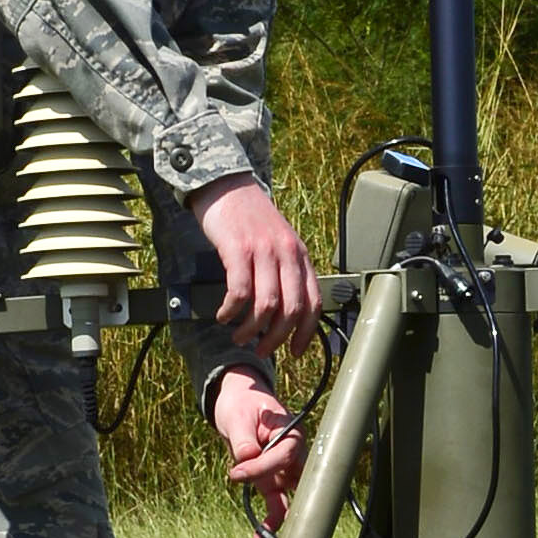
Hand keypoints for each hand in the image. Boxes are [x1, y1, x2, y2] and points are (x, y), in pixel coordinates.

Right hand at [190, 173, 321, 354]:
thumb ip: (286, 272)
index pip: (314, 303)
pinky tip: (223, 315)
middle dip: (276, 339)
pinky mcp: (238, 249)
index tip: (294, 352)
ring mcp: (263, 251)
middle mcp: (288, 254)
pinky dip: (231, 311)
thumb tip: (285, 315)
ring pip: (266, 306)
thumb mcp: (279, 243)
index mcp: (301, 256)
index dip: (307, 333)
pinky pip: (240, 291)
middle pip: (291, 310)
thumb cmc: (251, 220)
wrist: (228, 186)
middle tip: (261, 350)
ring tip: (239, 336)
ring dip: (251, 330)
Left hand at [209, 368, 306, 535]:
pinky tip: (260, 535)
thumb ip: (243, 439)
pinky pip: (276, 501)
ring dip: (280, 515)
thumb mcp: (237, 417)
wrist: (237, 401)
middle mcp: (293, 453)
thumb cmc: (241, 403)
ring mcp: (283, 468)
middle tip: (273, 520)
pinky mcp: (271, 479)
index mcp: (291, 432)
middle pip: (298, 479)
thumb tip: (247, 458)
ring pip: (290, 496)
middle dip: (290, 500)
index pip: (285, 455)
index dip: (262, 467)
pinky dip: (271, 519)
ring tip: (265, 535)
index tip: (236, 473)